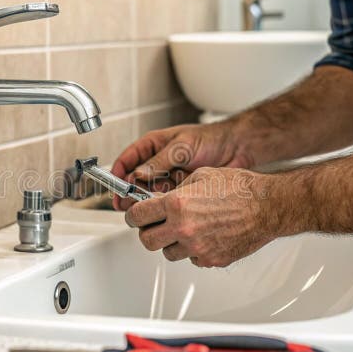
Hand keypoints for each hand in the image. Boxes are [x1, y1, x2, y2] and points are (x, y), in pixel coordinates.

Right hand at [111, 122, 252, 209]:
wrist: (237, 149)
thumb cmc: (211, 139)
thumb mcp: (183, 146)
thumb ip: (160, 161)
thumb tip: (138, 174)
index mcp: (153, 146)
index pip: (127, 160)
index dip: (118, 174)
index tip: (114, 188)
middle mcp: (157, 163)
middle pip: (134, 181)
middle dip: (129, 193)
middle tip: (127, 205)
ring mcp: (168, 177)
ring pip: (148, 193)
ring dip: (144, 202)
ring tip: (143, 211)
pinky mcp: (179, 190)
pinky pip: (164, 200)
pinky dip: (161, 207)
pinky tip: (160, 212)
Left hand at [124, 167, 282, 267]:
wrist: (268, 206)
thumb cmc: (240, 188)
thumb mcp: (201, 177)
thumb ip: (176, 191)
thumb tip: (161, 200)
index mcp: (177, 204)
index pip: (138, 216)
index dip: (133, 216)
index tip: (135, 216)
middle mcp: (184, 227)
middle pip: (147, 241)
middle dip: (147, 232)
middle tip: (153, 226)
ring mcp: (197, 247)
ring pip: (168, 253)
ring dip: (171, 243)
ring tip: (184, 230)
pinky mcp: (211, 259)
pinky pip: (192, 259)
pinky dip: (193, 251)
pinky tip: (204, 237)